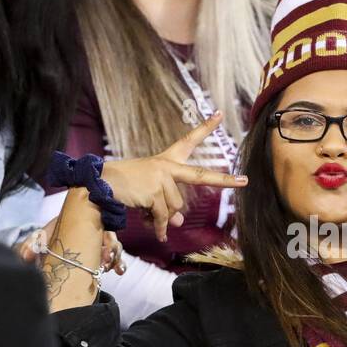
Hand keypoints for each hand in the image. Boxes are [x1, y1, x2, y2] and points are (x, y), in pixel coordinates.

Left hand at [17, 226, 125, 274]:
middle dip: (112, 247)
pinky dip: (119, 264)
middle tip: (107, 258)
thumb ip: (31, 245)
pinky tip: (119, 271)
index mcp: (79, 223)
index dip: (102, 228)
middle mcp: (91, 233)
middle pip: (108, 235)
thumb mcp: (36, 241)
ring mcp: (96, 247)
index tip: (101, 241)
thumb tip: (26, 255)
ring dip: (116, 257)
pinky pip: (113, 260)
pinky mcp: (99, 259)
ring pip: (113, 248)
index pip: (96, 220)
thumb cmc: (42, 243)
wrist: (44, 254)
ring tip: (112, 267)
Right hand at [100, 111, 247, 242]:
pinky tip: (158, 233)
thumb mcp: (151, 195)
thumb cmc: (126, 187)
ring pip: (175, 207)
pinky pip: (164, 217)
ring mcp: (162, 178)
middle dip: (224, 181)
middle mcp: (167, 166)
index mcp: (166, 160)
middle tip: (245, 182)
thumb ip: (168, 206)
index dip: (205, 127)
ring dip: (162, 217)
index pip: (188, 140)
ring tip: (146, 212)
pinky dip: (160, 227)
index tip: (220, 114)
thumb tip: (178, 222)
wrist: (101, 186)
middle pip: (201, 175)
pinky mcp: (155, 192)